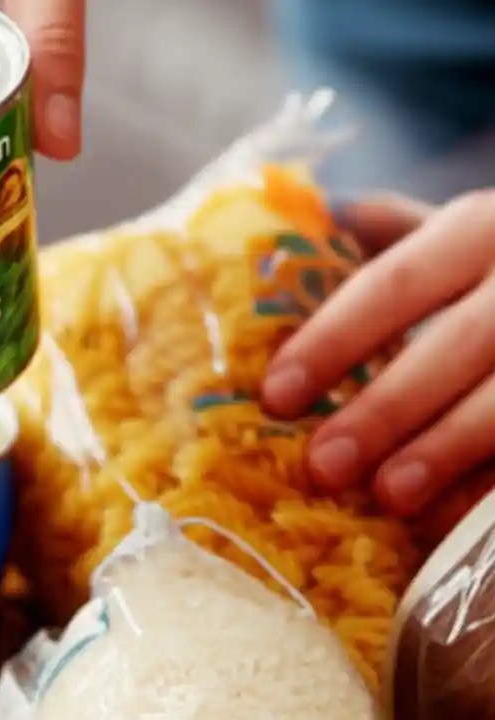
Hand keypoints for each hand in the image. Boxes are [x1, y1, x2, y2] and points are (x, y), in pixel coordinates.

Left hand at [262, 192, 494, 519]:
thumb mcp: (453, 238)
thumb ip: (384, 233)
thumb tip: (303, 218)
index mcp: (480, 228)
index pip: (395, 283)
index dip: (332, 340)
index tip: (276, 396)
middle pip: (458, 344)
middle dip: (387, 409)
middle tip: (324, 465)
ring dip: (449, 450)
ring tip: (390, 498)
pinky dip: (493, 488)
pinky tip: (452, 520)